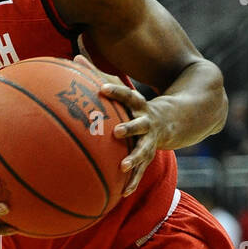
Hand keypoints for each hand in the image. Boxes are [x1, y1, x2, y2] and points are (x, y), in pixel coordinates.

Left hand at [74, 54, 168, 197]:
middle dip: (129, 127)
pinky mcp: (149, 156)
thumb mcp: (121, 90)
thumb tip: (73, 55)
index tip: (102, 88)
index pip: (127, 95)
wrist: (174, 120)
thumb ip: (98, 74)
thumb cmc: (135, 104)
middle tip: (117, 131)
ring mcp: (150, 140)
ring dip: (134, 158)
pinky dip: (133, 181)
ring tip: (124, 167)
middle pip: (139, 124)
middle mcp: (146, 122)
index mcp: (137, 105)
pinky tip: (124, 192)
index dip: (115, 91)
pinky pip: (141, 171)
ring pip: (143, 150)